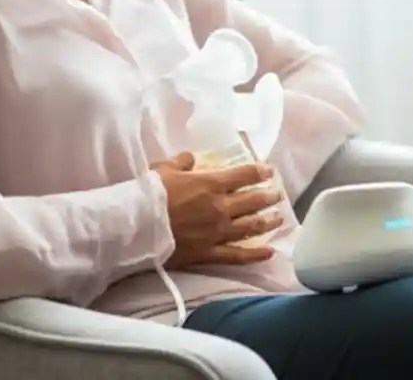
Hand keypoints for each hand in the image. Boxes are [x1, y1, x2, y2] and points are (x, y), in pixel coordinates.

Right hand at [150, 152, 285, 268]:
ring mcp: (217, 232)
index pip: (245, 175)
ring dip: (268, 221)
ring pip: (252, 227)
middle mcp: (221, 207)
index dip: (261, 172)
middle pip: (254, 201)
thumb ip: (182, 162)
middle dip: (269, 196)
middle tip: (277, 195)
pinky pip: (237, 255)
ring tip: (279, 218)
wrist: (134, 226)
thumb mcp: (164, 169)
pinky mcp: (209, 253)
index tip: (270, 172)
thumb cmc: (148, 194)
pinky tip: (270, 253)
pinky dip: (256, 255)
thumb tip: (191, 158)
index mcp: (212, 184)